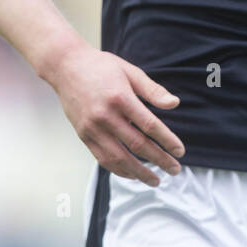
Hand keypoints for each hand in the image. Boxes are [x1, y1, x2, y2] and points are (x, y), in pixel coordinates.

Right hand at [49, 44, 183, 185]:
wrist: (66, 66)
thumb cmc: (101, 66)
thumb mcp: (130, 71)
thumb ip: (153, 90)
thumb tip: (175, 103)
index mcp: (120, 98)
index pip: (149, 125)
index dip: (167, 140)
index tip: (180, 151)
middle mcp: (105, 115)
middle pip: (137, 145)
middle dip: (159, 160)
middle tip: (175, 169)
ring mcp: (92, 128)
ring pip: (119, 157)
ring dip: (139, 172)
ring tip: (155, 180)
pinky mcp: (83, 135)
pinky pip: (102, 158)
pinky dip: (119, 170)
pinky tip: (132, 174)